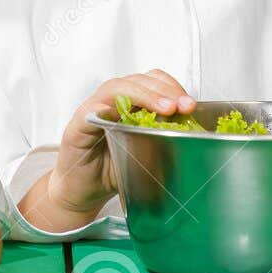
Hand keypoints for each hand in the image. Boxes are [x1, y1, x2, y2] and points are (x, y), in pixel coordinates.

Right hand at [35, 71, 194, 228]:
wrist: (82, 191)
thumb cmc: (113, 171)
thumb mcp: (146, 157)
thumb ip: (164, 144)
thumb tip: (194, 142)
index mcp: (130, 105)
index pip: (153, 82)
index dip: (171, 87)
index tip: (189, 104)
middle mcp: (112, 102)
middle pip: (137, 80)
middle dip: (163, 90)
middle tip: (181, 105)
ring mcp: (93, 111)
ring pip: (115, 88)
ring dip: (142, 94)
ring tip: (163, 108)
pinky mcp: (77, 126)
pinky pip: (89, 111)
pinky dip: (102, 109)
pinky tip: (116, 114)